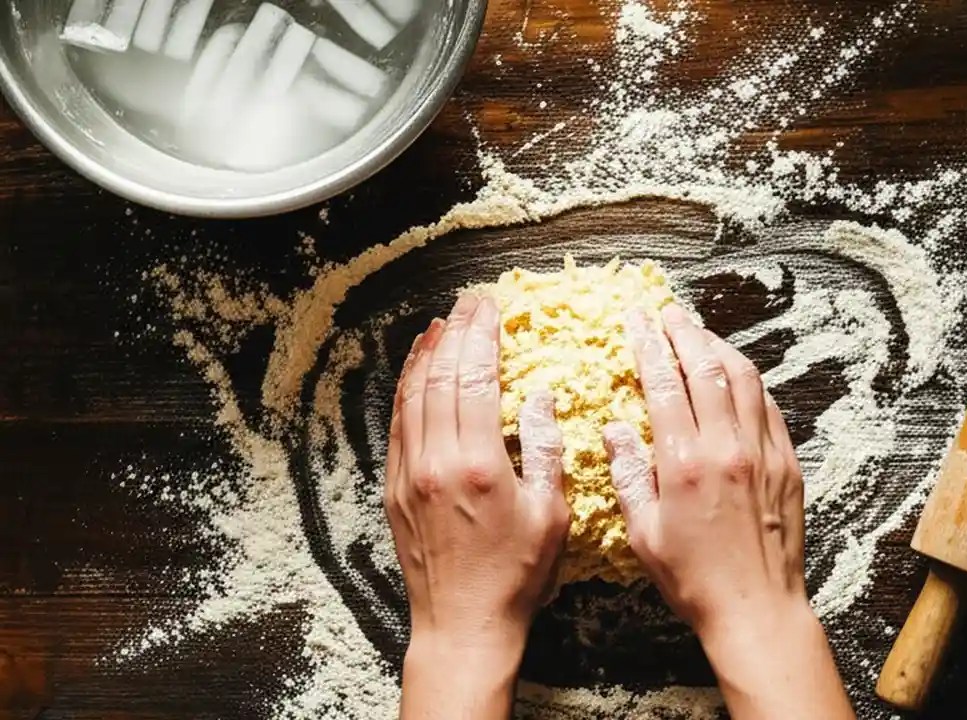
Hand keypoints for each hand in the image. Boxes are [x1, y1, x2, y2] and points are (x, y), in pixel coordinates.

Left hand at [384, 293, 569, 719]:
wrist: (464, 623)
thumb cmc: (517, 575)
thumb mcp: (553, 513)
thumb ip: (547, 450)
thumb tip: (542, 399)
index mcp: (480, 465)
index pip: (477, 380)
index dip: (483, 337)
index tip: (491, 308)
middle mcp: (437, 463)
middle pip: (442, 379)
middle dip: (457, 334)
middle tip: (469, 304)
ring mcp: (410, 475)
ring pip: (412, 397)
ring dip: (427, 356)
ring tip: (440, 325)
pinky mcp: (395, 490)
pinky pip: (398, 426)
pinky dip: (406, 392)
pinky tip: (416, 374)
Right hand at [607, 303, 854, 719]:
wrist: (757, 609)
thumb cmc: (693, 580)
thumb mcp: (643, 533)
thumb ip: (628, 475)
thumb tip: (614, 430)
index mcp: (684, 463)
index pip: (663, 383)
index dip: (648, 344)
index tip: (637, 319)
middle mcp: (726, 448)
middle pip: (706, 367)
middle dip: (684, 332)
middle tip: (668, 312)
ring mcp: (762, 453)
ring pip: (743, 379)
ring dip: (720, 347)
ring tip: (700, 332)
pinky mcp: (787, 465)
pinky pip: (768, 407)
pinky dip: (750, 382)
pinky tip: (737, 375)